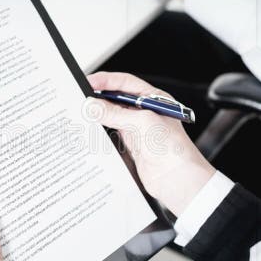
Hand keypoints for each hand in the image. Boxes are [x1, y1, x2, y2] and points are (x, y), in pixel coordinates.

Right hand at [87, 72, 215, 215]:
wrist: (178, 179)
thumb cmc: (173, 149)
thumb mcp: (143, 122)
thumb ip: (115, 113)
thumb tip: (93, 105)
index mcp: (154, 99)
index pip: (125, 83)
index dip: (106, 81)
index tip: (88, 82)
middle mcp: (146, 112)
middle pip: (117, 99)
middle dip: (99, 98)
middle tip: (82, 99)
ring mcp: (138, 129)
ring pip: (112, 117)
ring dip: (98, 115)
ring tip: (84, 114)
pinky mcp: (131, 145)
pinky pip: (111, 134)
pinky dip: (100, 132)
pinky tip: (92, 131)